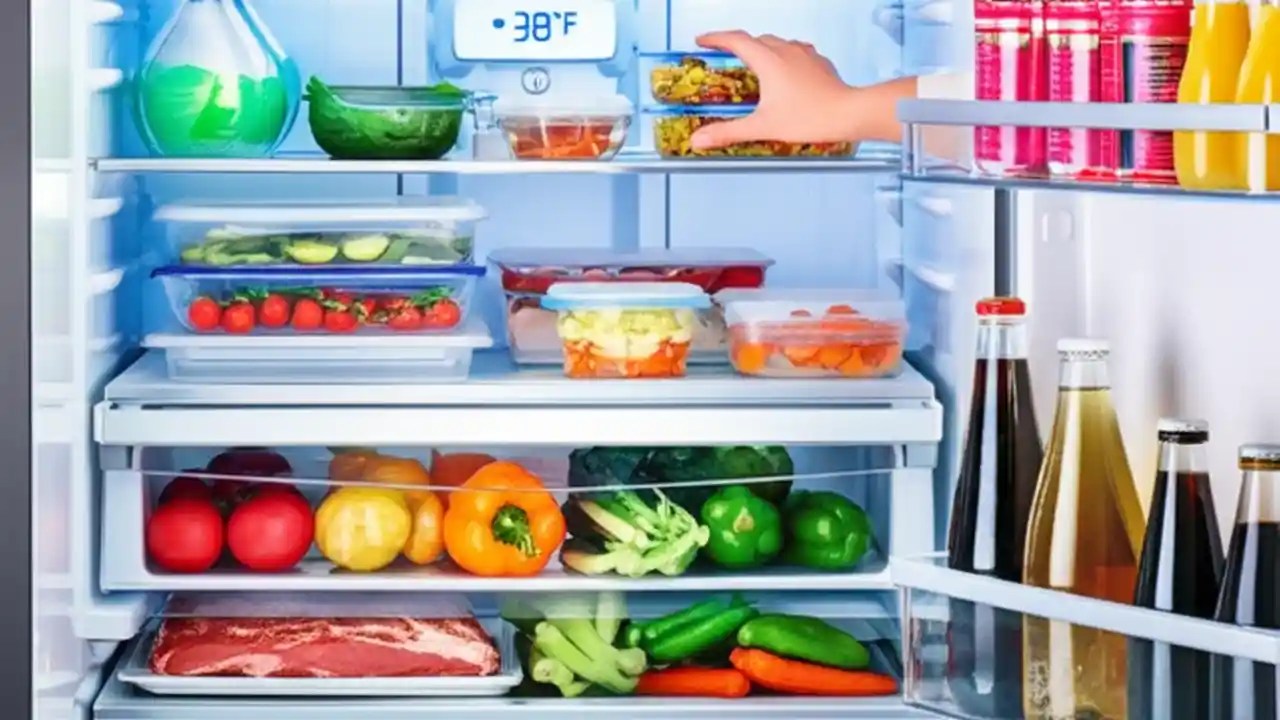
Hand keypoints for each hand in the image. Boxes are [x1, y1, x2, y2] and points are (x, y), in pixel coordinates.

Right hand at [690, 31, 862, 150]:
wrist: (848, 113)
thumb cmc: (810, 117)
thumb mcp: (762, 126)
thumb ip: (728, 132)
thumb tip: (700, 139)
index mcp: (768, 61)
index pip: (735, 40)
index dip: (715, 38)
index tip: (703, 40)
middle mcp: (786, 51)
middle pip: (755, 39)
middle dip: (737, 44)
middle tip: (725, 53)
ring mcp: (805, 54)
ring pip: (777, 42)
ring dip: (761, 48)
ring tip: (754, 62)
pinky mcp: (819, 62)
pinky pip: (796, 51)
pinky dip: (783, 56)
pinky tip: (785, 71)